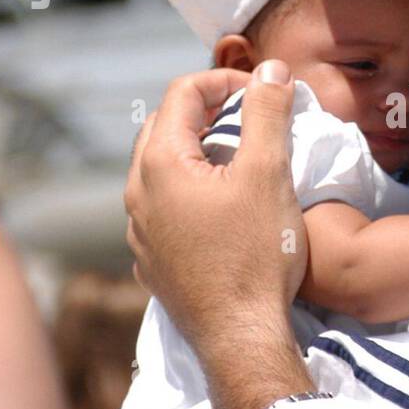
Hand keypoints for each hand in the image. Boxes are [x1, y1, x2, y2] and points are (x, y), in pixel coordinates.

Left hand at [125, 60, 307, 368]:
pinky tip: (225, 211)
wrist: (241, 337)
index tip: (265, 93)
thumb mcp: (269, 173)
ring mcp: (140, 232)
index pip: (183, 94)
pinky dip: (193, 194)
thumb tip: (271, 72)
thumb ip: (267, 113)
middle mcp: (137, 194)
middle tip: (253, 120)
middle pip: (166, 129)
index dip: (226, 81)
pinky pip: (166, 211)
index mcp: (159, 164)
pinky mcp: (153, 262)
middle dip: (209, 114)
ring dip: (201, 155)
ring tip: (243, 165)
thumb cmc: (257, 254)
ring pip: (164, 172)